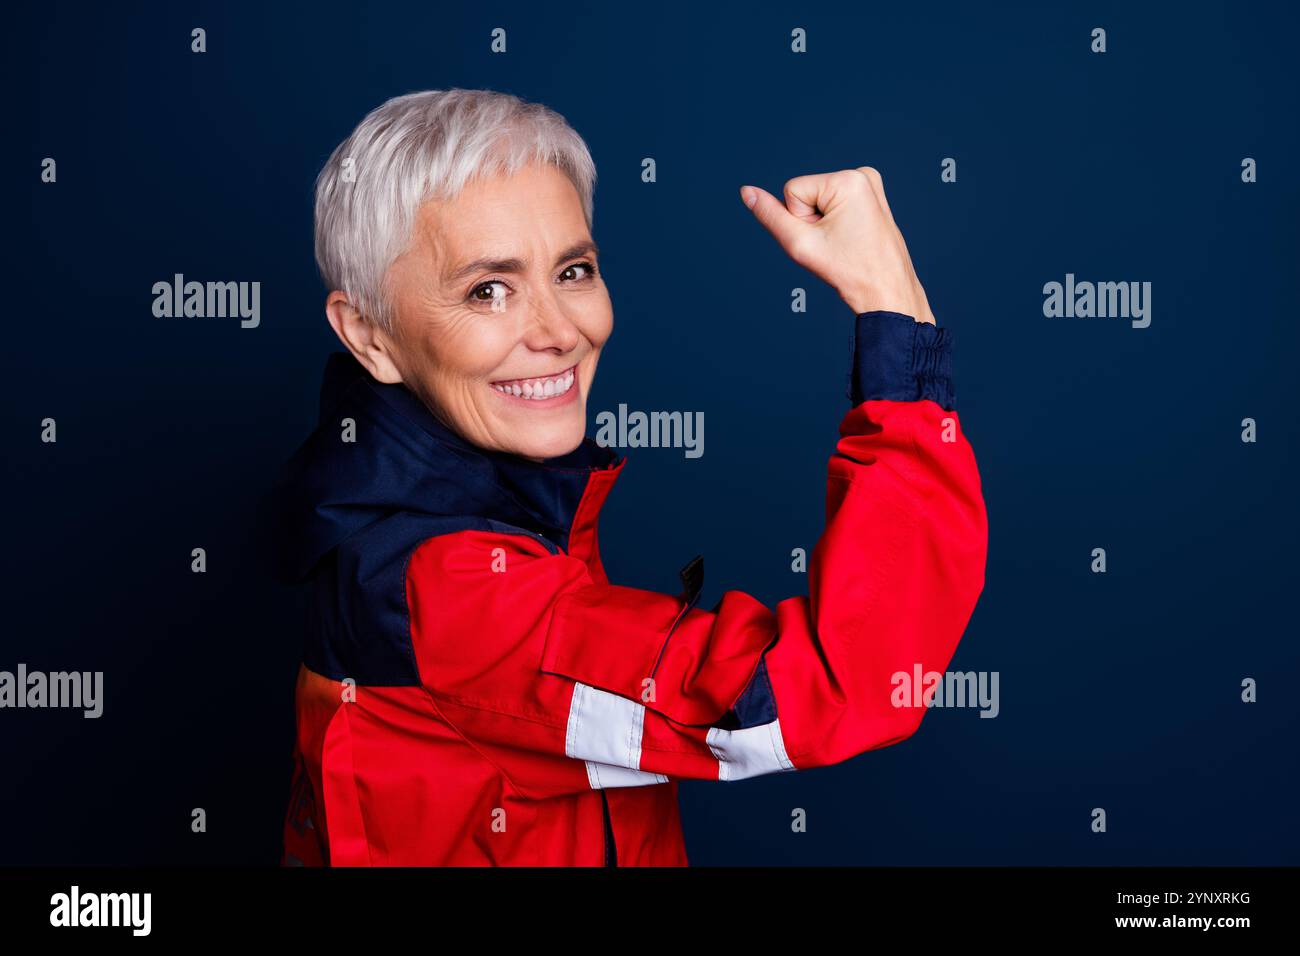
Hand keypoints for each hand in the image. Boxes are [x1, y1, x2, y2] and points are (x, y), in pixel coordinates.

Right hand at [740, 168, 935, 324]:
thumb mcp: (800, 243)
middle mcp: (862, 174)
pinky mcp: (871, 195)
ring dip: (824, 224)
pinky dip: (837, 222)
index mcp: (848, 180)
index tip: (825, 239)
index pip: (793, 191)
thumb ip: (770, 215)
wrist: (886, 290)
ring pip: (818, 200)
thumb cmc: (847, 270)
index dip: (800, 221)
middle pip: (806, 194)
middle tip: (836, 245)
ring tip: (845, 243)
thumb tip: (746, 191)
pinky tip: (853, 237)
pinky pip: (834, 203)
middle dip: (813, 222)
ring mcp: (870, 184)